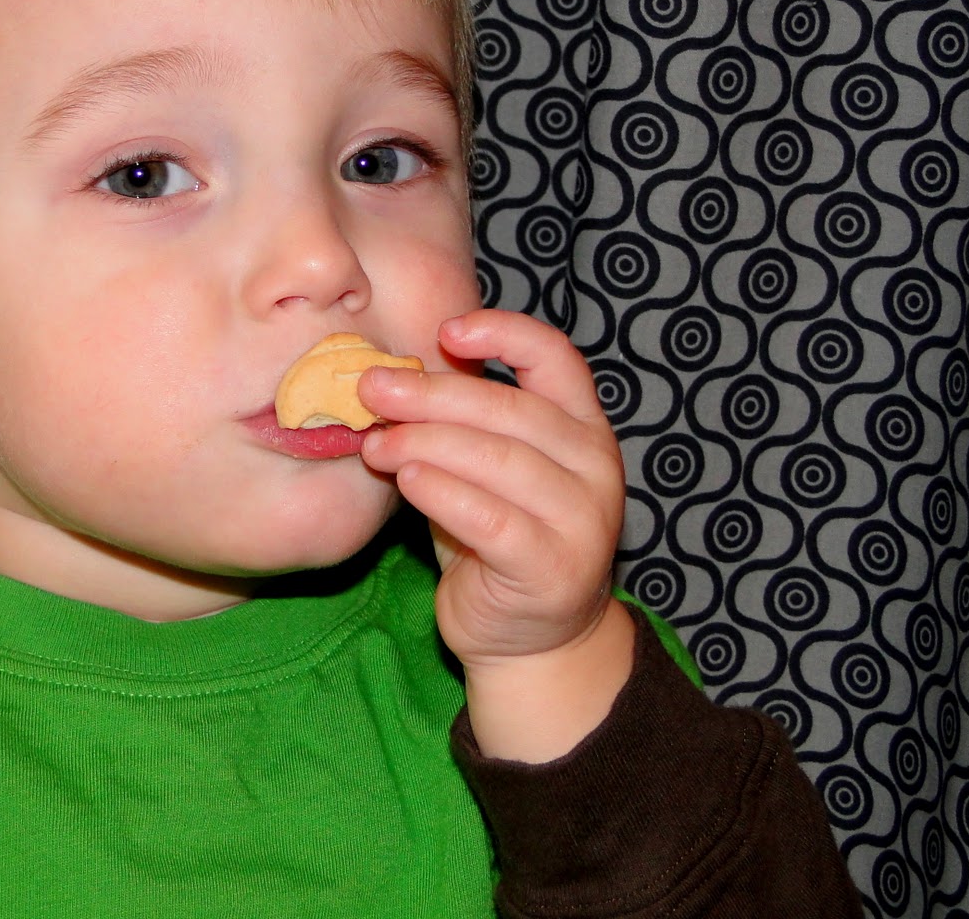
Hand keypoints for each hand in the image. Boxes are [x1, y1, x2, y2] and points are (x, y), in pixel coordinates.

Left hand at [359, 308, 635, 760]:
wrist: (526, 637)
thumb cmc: (497, 537)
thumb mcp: (485, 467)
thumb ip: (461, 421)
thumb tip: (389, 375)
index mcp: (583, 426)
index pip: (557, 358)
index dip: (504, 334)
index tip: (447, 331)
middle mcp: (595, 466)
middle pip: (512, 410)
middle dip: (433, 395)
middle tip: (373, 390)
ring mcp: (582, 520)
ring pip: (499, 461)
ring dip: (426, 442)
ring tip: (375, 442)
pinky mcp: (553, 568)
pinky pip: (491, 519)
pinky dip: (442, 492)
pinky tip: (405, 478)